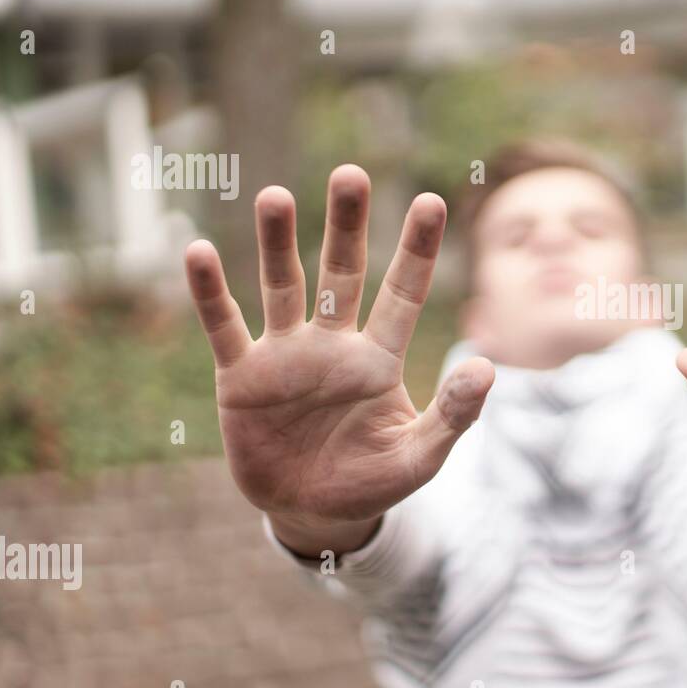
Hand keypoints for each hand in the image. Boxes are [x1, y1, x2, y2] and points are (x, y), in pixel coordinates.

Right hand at [184, 165, 493, 555]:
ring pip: (283, 288)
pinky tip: (199, 252)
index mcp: (380, 358)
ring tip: (275, 195)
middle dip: (346, 226)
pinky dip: (211, 293)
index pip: (404, 292)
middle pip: (342, 273)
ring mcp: (285, 356)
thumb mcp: (418, 457)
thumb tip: (487, 367)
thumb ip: (452, 414)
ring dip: (277, 244)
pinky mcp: (241, 378)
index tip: (432, 200)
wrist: (313, 514)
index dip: (417, 249)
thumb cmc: (371, 482)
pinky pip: (225, 327)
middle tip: (350, 173)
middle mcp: (333, 344)